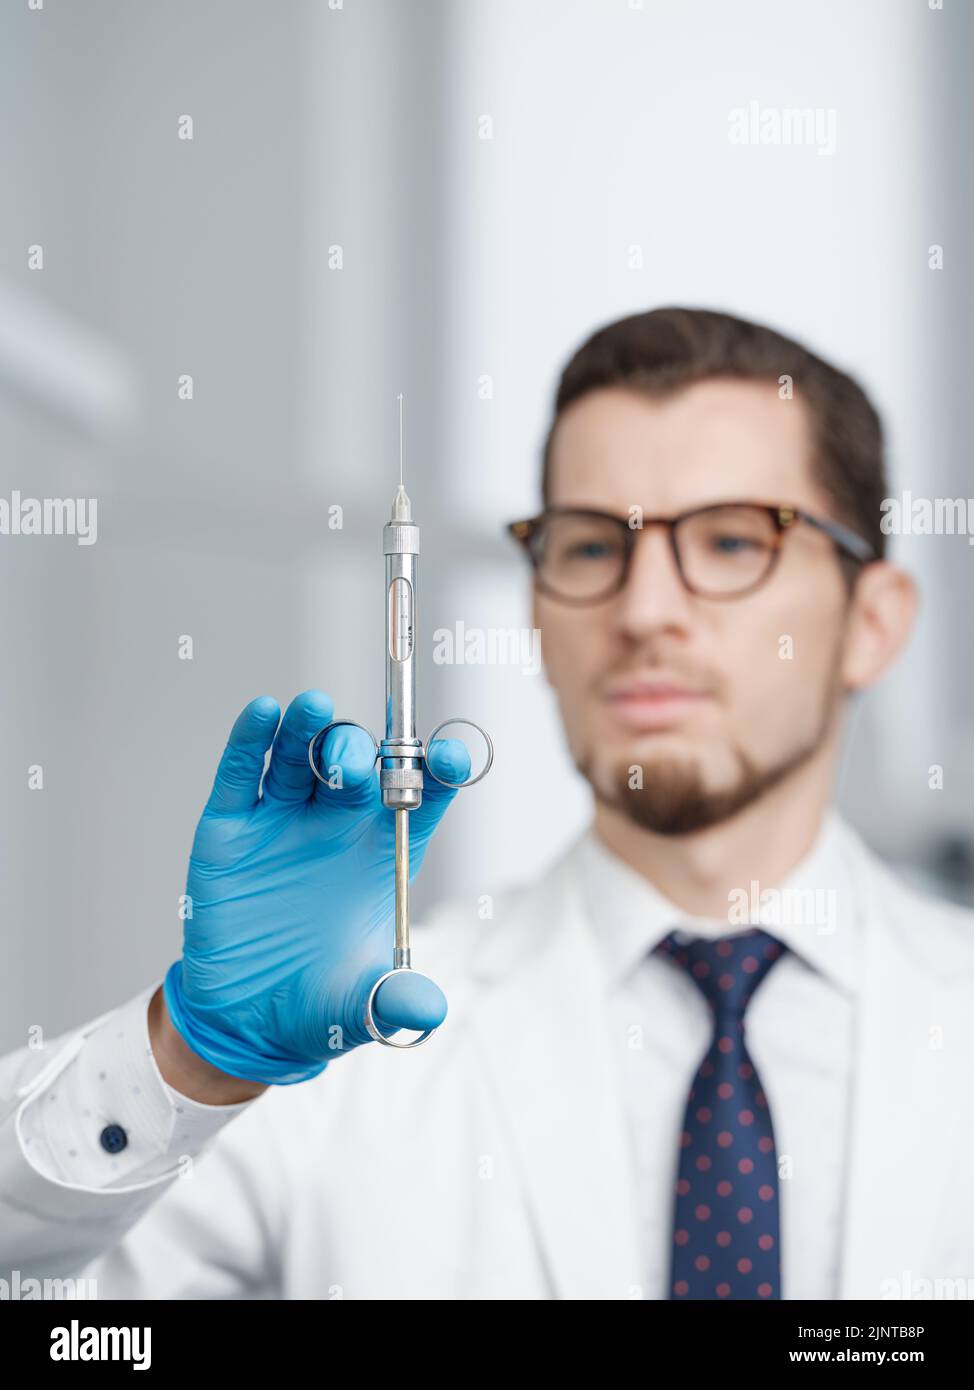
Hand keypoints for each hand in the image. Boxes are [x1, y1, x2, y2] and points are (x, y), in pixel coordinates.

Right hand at [162, 690, 468, 1084]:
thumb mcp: (363, 1008)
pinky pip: (242, 774)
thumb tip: (427, 1010)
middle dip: (360, 757)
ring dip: (311, 729)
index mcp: (385, 854)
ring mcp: (284, 821)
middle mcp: (339, 826)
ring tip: (315, 707)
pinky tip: (263, 712)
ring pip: (302, 757)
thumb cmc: (320, 1005)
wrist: (245, 1023)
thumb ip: (395, 1002)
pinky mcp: (231, 830)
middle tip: (353, 768)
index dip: (438, 769)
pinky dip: (251, 739)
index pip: (422, 795)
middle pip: (359, 767)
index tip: (448, 759)